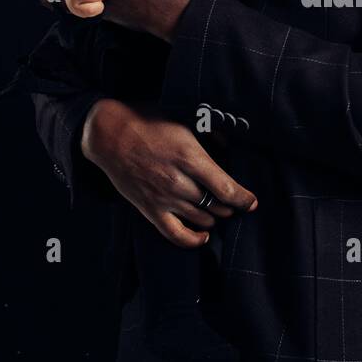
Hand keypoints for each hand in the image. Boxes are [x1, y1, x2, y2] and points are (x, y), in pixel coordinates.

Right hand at [81, 98, 257, 248]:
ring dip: (215, 216)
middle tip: (233, 201)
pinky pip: (175, 235)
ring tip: (219, 209)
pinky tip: (203, 235)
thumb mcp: (184, 122)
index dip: (244, 198)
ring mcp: (163, 198)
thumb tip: (228, 148)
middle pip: (216, 206)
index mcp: (190, 158)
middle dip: (230, 206)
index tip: (252, 202)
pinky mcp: (149, 209)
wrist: (109, 134)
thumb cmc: (148, 123)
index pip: (226, 188)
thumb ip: (210, 137)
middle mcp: (178, 182)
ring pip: (201, 219)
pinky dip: (193, 239)